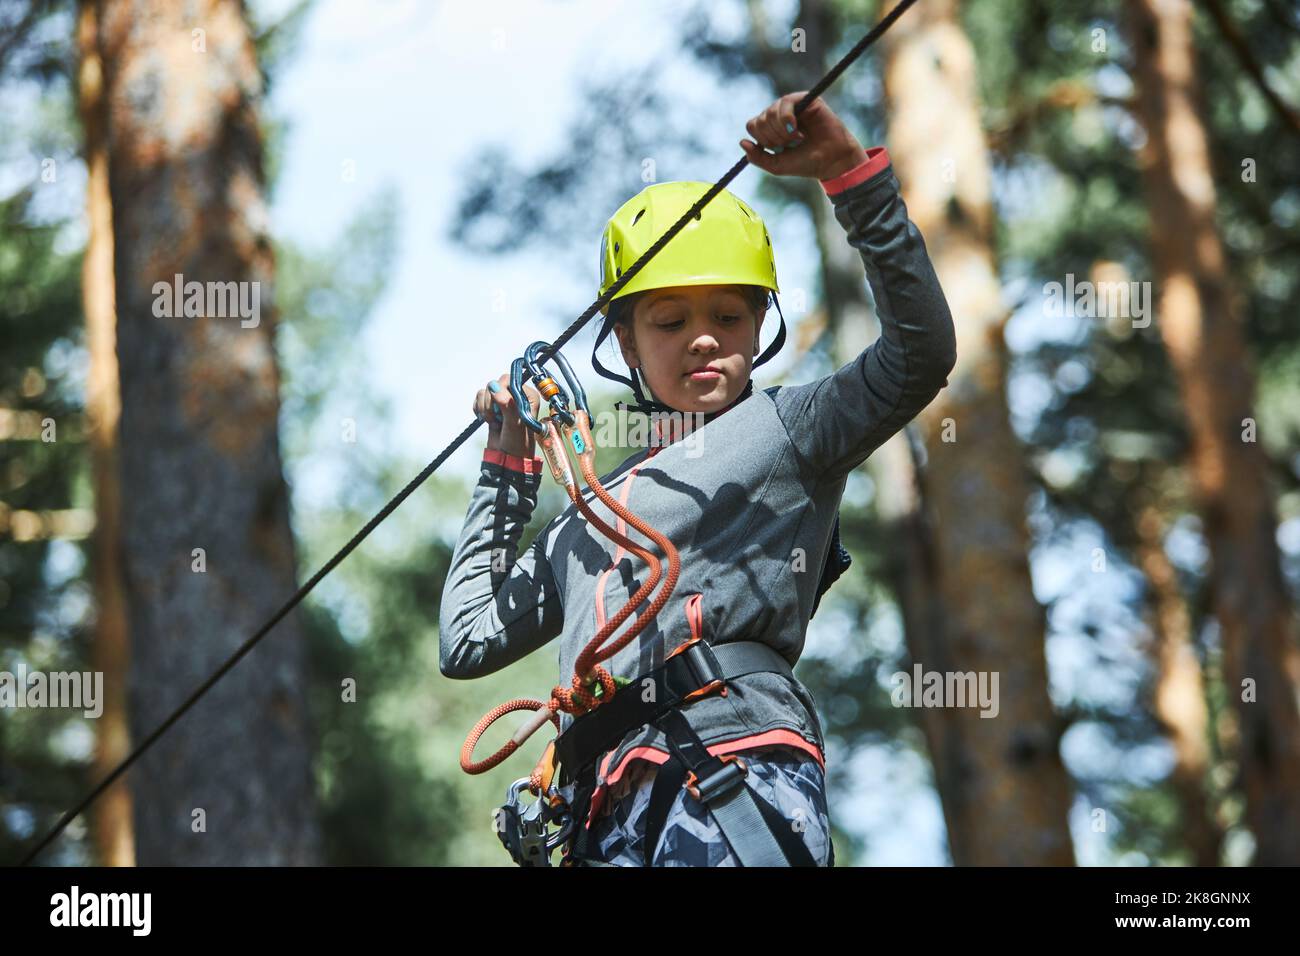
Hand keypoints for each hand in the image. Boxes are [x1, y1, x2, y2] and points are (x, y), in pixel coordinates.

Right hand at [474, 374, 540, 458]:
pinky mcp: (491, 405)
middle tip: (497, 418)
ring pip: (485, 391)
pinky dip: (479, 409)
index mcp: (528, 396)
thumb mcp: (514, 423)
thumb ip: (506, 403)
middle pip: (495, 383)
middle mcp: (516, 395)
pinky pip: (478, 397)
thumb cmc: (517, 443)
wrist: (507, 457)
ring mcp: (503, 399)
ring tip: (494, 422)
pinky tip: (487, 420)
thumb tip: (494, 386)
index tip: (501, 410)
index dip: (501, 392)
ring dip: (485, 408)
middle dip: (491, 402)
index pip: (510, 380)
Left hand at [739, 91, 867, 180]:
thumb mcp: (776, 166)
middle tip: (789, 145)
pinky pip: (785, 102)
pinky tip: (795, 130)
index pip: (753, 125)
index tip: (777, 149)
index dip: (761, 138)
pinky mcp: (806, 99)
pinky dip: (786, 118)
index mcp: (772, 128)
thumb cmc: (806, 163)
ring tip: (796, 139)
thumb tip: (742, 142)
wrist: (831, 162)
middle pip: (760, 119)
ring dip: (780, 130)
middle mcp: (781, 115)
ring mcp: (794, 106)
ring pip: (770, 111)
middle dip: (772, 137)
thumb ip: (757, 157)